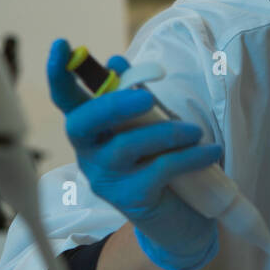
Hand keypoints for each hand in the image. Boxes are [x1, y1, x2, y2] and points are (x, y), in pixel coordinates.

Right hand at [47, 37, 222, 269]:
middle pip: (83, 124)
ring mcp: (107, 180)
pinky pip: (160, 169)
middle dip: (112, 105)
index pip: (66, 99)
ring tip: (196, 132)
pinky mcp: (132, 199)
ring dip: (166, 132)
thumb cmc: (160, 167)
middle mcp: (89, 155)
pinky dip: (189, 156)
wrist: (180, 224)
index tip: (62, 45)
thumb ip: (133, 97)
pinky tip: (210, 152)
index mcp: (90, 131)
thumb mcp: (147, 128)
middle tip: (147, 98)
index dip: (59, 73)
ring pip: (126, 146)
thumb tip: (118, 62)